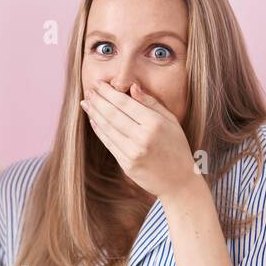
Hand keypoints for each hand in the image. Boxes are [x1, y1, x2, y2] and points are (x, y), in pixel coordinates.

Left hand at [80, 82, 200, 199]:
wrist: (179, 181)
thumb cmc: (177, 147)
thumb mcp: (171, 121)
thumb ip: (151, 103)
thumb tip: (132, 86)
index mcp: (154, 123)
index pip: (124, 103)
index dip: (108, 92)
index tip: (99, 84)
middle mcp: (142, 138)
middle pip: (112, 114)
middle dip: (98, 101)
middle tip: (89, 90)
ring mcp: (133, 153)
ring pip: (107, 129)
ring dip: (94, 114)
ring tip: (86, 103)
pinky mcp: (126, 165)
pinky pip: (109, 143)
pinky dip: (99, 130)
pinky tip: (94, 120)